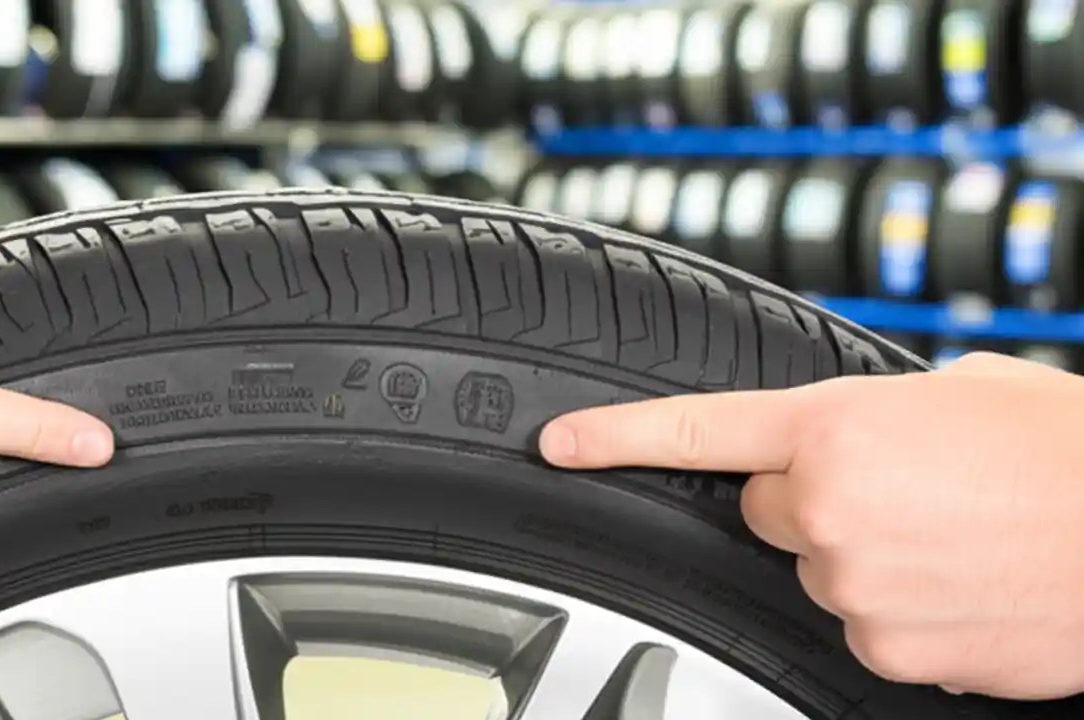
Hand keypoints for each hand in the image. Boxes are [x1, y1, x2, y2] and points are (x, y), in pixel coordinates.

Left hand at [540, 352, 1083, 700]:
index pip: (696, 431)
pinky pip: (866, 626)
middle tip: (907, 493)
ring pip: (823, 572)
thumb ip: (885, 409)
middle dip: (817, 501)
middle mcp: (829, 507)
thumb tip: (866, 433)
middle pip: (770, 511)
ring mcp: (855, 588)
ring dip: (868, 557)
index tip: (560, 444)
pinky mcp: (890, 651)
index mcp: (838, 425)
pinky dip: (903, 609)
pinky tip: (963, 584)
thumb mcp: (968, 389)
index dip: (615, 438)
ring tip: (955, 536)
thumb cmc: (1069, 452)